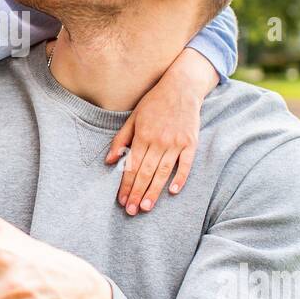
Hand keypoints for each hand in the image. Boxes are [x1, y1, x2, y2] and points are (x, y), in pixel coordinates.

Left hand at [105, 47, 215, 213]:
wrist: (182, 87)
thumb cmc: (154, 103)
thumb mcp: (133, 118)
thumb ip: (121, 140)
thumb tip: (108, 161)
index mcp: (142, 136)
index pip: (132, 166)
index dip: (126, 186)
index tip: (122, 201)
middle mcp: (159, 141)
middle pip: (146, 173)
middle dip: (137, 194)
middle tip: (131, 211)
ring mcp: (176, 143)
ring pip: (163, 172)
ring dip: (154, 191)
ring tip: (146, 207)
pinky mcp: (191, 143)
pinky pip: (185, 164)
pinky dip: (180, 178)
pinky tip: (172, 192)